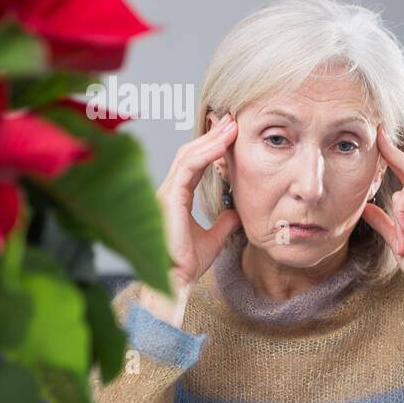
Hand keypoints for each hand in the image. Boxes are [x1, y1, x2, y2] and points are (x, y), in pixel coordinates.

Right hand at [157, 111, 242, 291]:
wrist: (175, 282)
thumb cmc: (186, 264)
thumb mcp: (213, 238)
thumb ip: (223, 223)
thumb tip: (237, 212)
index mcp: (177, 197)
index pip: (194, 163)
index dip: (212, 147)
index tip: (231, 134)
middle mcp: (168, 191)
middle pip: (190, 153)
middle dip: (212, 135)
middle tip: (233, 120)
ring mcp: (166, 192)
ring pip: (188, 155)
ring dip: (212, 138)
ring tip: (231, 125)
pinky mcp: (169, 197)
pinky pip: (188, 166)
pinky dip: (206, 152)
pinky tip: (223, 143)